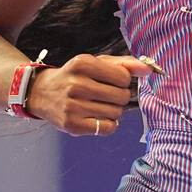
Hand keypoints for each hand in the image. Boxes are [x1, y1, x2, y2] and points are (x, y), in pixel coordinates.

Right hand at [27, 54, 153, 135]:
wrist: (42, 93)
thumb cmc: (75, 76)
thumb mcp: (96, 63)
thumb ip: (124, 64)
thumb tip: (149, 70)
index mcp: (82, 63)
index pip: (124, 77)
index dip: (123, 81)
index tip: (112, 81)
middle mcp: (76, 84)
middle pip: (121, 96)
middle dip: (119, 96)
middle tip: (105, 94)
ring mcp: (72, 106)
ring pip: (116, 113)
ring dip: (114, 111)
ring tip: (98, 105)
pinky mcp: (72, 125)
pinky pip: (107, 128)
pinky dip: (108, 124)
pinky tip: (97, 117)